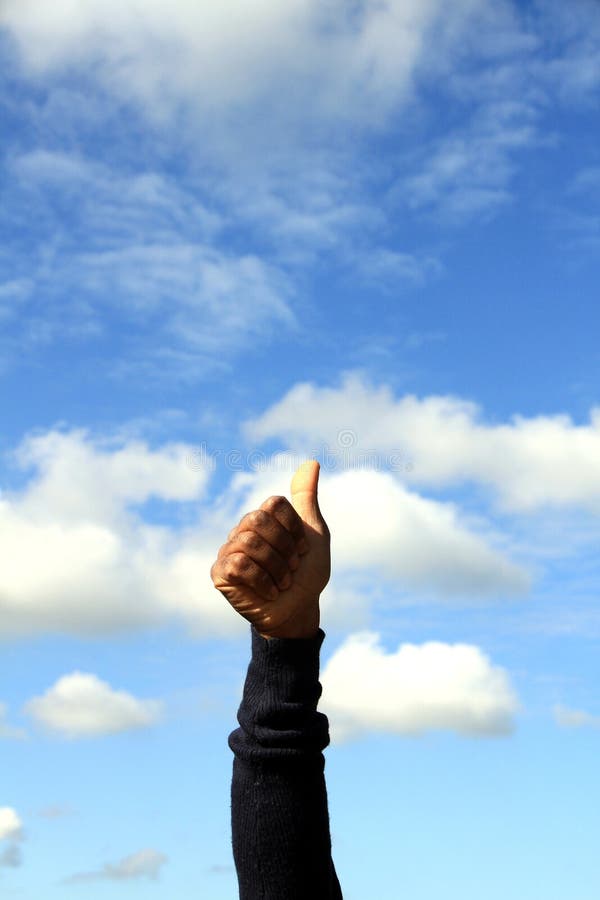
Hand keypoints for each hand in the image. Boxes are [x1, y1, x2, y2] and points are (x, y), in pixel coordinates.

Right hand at [210, 461, 329, 637]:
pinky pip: (238, 564)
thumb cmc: (307, 573)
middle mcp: (243, 529)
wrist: (299, 611)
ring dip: (276, 568)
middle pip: (258, 519)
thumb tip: (312, 462)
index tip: (302, 550)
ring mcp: (229, 549)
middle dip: (284, 548)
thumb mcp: (315, 534)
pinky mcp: (220, 572)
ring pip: (250, 543)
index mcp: (264, 517)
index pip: (274, 503)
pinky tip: (269, 591)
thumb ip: (307, 498)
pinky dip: (262, 581)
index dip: (293, 529)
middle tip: (292, 568)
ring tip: (282, 582)